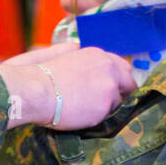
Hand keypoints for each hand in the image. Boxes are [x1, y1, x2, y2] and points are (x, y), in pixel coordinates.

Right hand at [0, 43, 135, 130]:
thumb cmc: (42, 75)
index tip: (112, 86)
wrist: (37, 92)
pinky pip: (108, 115)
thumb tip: (75, 47)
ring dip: (108, 106)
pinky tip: (84, 115)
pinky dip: (99, 117)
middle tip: (110, 101)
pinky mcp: (105, 106)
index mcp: (98, 54)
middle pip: (128, 82)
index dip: (116, 78)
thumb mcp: (60, 54)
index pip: (120, 66)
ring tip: (87, 109)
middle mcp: (109, 68)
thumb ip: (73, 52)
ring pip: (118, 101)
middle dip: (122, 91)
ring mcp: (109, 87)